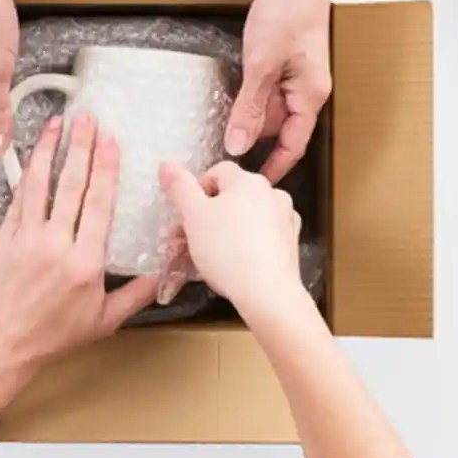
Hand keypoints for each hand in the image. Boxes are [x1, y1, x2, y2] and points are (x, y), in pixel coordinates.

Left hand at [0, 113, 160, 378]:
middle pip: (71, 185)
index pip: (99, 204)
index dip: (105, 169)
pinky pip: (18, 199)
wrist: (2, 345)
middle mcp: (56, 245)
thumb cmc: (54, 337)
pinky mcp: (4, 239)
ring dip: (50, 150)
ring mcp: (27, 239)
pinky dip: (27, 175)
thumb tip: (162, 275)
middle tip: (87, 119)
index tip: (110, 142)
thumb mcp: (104, 321)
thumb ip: (135, 295)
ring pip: (40, 184)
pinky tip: (34, 156)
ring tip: (57, 124)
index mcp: (85, 262)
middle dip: (80, 147)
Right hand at [159, 161, 302, 312]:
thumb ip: (179, 187)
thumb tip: (166, 164)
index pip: (216, 171)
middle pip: (232, 195)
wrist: (268, 293)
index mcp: (249, 180)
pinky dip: (248, 243)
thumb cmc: (227, 251)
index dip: (197, 191)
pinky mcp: (291, 242)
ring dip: (228, 229)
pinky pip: (262, 235)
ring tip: (213, 255)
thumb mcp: (194, 216)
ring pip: (247, 217)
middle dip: (209, 215)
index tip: (187, 216)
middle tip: (191, 240)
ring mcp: (285, 218)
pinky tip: (238, 262)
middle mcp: (272, 193)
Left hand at [225, 0, 339, 182]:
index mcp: (309, 96)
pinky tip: (228, 97)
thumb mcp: (262, 65)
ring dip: (247, 116)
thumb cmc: (288, 12)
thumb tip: (238, 144)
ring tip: (219, 128)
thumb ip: (249, 108)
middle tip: (219, 155)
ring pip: (269, 109)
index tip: (252, 186)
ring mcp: (295, 75)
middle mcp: (306, 90)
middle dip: (252, 141)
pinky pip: (265, 89)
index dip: (272, 168)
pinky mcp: (283, 61)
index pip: (293, 146)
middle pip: (278, 128)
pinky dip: (248, 96)